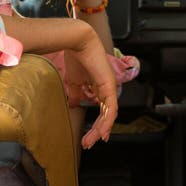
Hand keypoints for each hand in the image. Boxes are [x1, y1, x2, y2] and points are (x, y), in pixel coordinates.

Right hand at [70, 31, 118, 148]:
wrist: (78, 43)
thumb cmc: (76, 58)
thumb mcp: (75, 81)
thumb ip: (77, 94)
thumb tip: (74, 105)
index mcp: (99, 87)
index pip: (102, 110)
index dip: (98, 124)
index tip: (89, 137)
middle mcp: (107, 89)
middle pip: (106, 115)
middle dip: (97, 131)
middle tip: (88, 143)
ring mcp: (110, 87)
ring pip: (109, 114)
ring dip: (101, 129)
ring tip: (93, 140)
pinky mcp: (110, 86)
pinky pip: (111, 107)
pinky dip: (107, 120)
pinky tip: (102, 131)